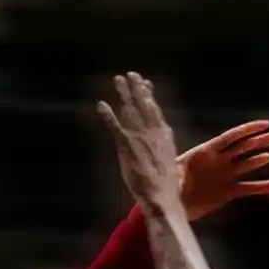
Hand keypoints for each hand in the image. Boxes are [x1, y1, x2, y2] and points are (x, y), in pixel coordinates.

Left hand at [97, 73, 179, 209]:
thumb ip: (162, 145)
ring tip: (118, 80)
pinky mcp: (126, 146)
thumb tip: (161, 139)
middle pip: (144, 104)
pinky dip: (108, 114)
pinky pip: (115, 126)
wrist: (161, 194)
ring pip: (131, 110)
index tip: (145, 83)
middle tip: (130, 74)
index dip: (149, 96)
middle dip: (137, 88)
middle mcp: (152, 131)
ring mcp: (139, 137)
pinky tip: (101, 105)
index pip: (155, 110)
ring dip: (124, 94)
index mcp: (164, 134)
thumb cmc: (164, 182)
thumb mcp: (167, 158)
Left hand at [178, 121, 268, 220]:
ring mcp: (224, 176)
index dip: (248, 130)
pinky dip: (265, 186)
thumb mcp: (169, 173)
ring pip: (247, 164)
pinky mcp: (227, 193)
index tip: (265, 124)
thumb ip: (178, 169)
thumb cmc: (165, 186)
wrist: (168, 206)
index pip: (230, 137)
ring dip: (259, 159)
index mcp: (205, 152)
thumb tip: (177, 169)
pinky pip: (249, 187)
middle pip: (244, 147)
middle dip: (261, 140)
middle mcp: (218, 161)